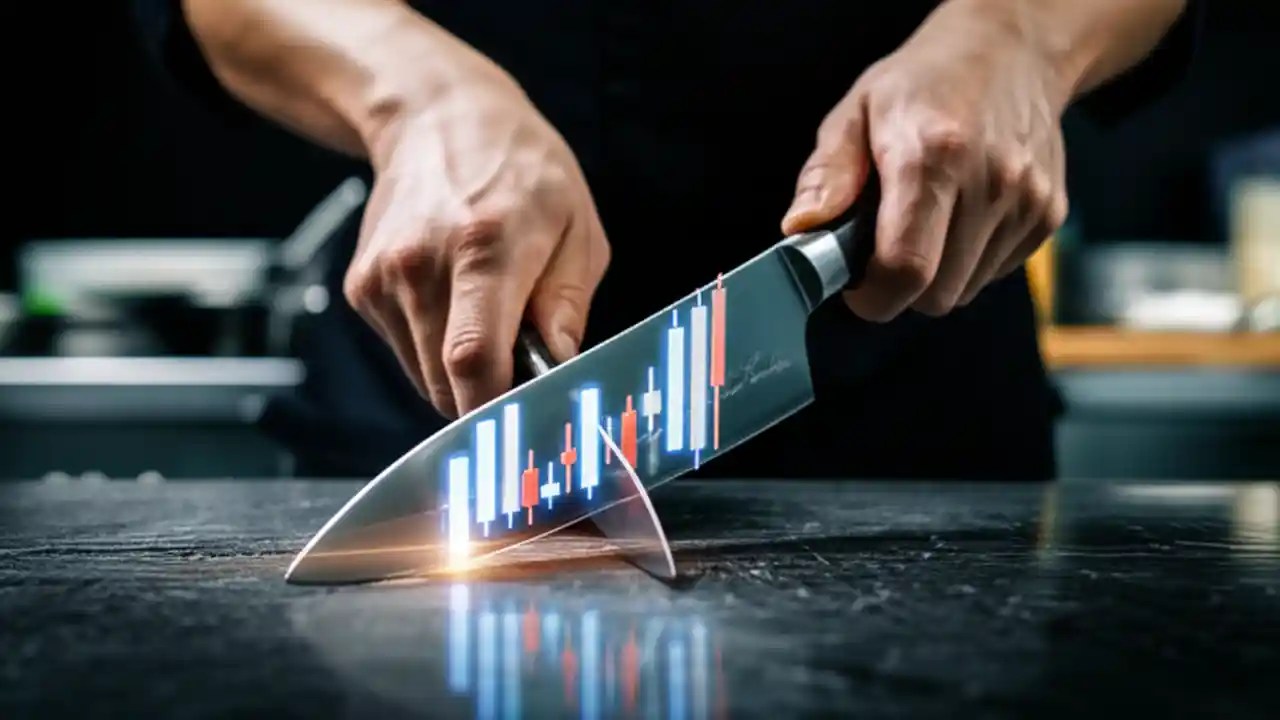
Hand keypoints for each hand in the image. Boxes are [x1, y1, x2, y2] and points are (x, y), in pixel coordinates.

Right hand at [344, 71, 609, 417]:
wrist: (437, 118)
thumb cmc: (521, 171)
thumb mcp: (576, 229)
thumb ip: (567, 307)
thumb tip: (557, 370)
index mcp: (484, 247)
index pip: (474, 359)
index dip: (498, 408)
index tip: (526, 424)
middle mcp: (421, 265)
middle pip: (447, 383)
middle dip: (490, 394)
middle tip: (523, 363)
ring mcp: (383, 279)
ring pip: (425, 378)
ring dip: (461, 373)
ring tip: (488, 315)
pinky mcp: (361, 290)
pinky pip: (407, 354)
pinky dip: (435, 349)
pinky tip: (454, 301)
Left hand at [782, 0, 1070, 319]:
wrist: (1010, 52)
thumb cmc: (924, 83)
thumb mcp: (856, 112)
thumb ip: (828, 174)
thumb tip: (802, 228)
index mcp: (932, 156)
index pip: (906, 269)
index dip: (874, 296)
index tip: (856, 286)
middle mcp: (989, 182)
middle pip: (938, 295)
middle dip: (902, 288)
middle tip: (884, 250)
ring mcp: (1027, 200)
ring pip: (967, 290)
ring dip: (939, 275)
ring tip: (926, 222)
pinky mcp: (1049, 213)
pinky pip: (996, 272)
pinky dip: (971, 260)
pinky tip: (961, 216)